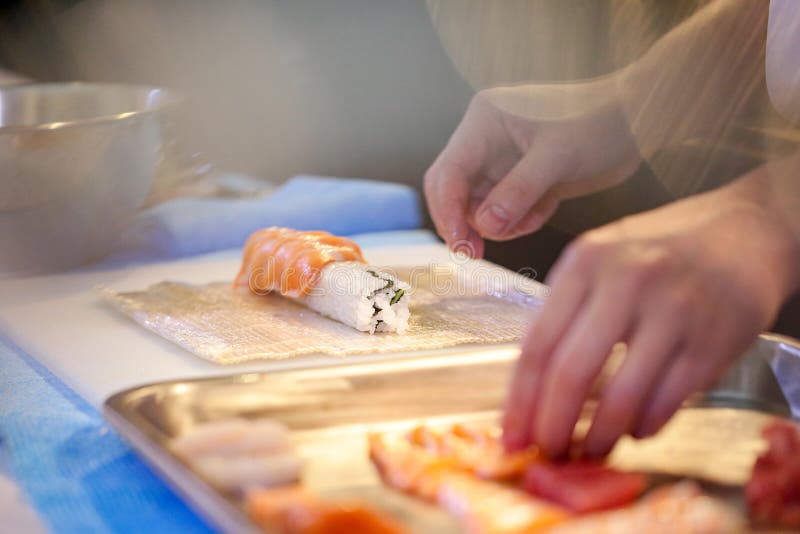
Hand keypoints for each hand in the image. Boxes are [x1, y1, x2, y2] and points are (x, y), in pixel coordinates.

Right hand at [424, 81, 641, 256]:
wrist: (636, 122)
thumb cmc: (599, 123)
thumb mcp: (558, 157)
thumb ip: (519, 192)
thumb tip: (485, 226)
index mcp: (484, 123)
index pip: (449, 173)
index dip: (448, 211)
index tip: (461, 244)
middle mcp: (485, 142)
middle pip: (452, 192)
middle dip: (464, 223)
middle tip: (475, 254)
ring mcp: (501, 163)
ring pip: (477, 207)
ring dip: (498, 225)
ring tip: (533, 218)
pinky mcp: (519, 181)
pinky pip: (503, 212)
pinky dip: (518, 221)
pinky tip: (544, 210)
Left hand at [502, 169, 799, 458]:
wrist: (744, 232)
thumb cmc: (661, 249)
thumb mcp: (602, 258)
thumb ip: (567, 308)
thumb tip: (533, 385)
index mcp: (586, 260)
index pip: (537, 342)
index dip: (520, 399)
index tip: (512, 434)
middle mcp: (627, 281)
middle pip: (570, 372)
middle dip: (552, 426)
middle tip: (548, 452)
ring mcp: (674, 311)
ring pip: (621, 397)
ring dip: (599, 437)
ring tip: (590, 450)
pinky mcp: (713, 342)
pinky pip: (666, 402)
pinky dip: (643, 427)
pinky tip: (634, 431)